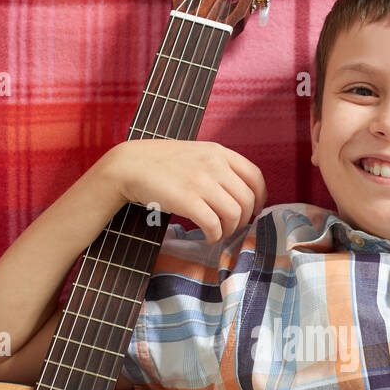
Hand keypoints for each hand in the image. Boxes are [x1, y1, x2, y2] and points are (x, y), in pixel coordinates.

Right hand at [99, 139, 267, 243]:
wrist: (130, 165)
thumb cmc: (163, 164)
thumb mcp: (197, 154)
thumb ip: (219, 167)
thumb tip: (242, 194)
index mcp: (219, 152)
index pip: (255, 176)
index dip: (260, 198)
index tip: (253, 210)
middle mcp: (214, 165)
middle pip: (247, 200)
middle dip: (244, 220)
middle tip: (231, 226)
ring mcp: (201, 182)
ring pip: (234, 214)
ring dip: (229, 230)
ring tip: (218, 233)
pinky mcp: (187, 200)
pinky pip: (214, 225)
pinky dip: (215, 236)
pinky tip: (208, 236)